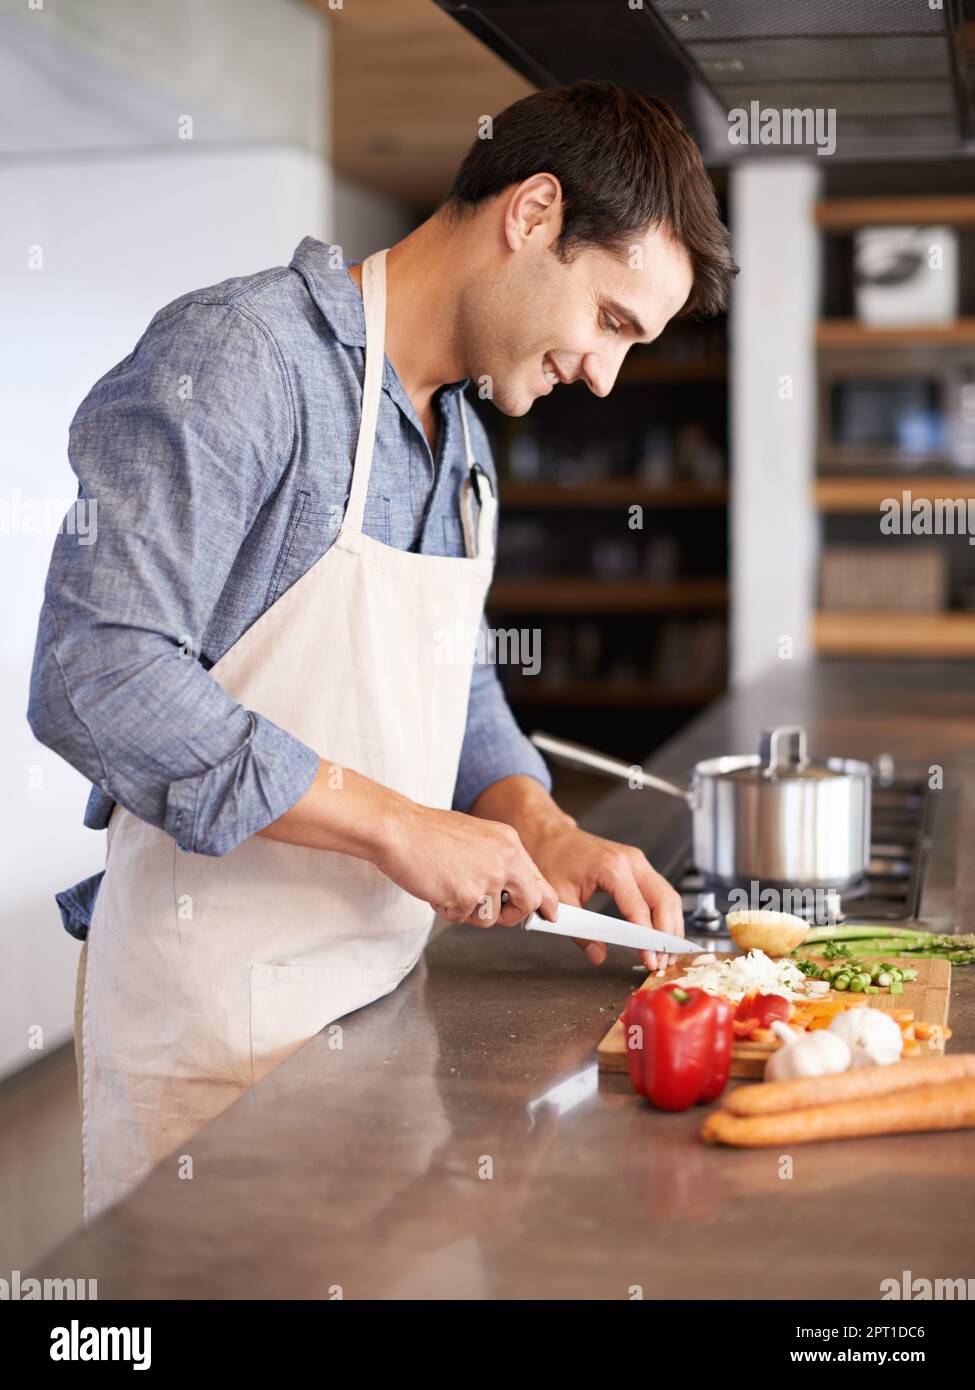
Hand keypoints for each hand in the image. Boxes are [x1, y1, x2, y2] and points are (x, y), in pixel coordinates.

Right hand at [373, 802, 558, 927]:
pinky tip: (437, 888)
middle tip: (493, 912)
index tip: (550, 914)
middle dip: (513, 915)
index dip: (545, 902)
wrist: (399, 830)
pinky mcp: (468, 895)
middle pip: (529, 902)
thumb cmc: (426, 832)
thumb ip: (497, 860)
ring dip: (469, 911)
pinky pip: (464, 918)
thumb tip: (508, 887)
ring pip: (491, 917)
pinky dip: (448, 910)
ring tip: (449, 886)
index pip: (538, 878)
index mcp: (508, 842)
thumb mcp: (475, 838)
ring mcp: (488, 878)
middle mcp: (505, 858)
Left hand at [514, 813, 684, 971]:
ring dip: (672, 927)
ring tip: (667, 954)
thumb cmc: (555, 859)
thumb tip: (597, 955)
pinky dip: (667, 915)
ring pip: (669, 896)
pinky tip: (664, 935)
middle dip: (668, 935)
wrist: (554, 836)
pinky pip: (662, 892)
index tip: (651, 960)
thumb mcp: (561, 897)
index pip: (640, 909)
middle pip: (665, 901)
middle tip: (664, 962)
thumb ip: (579, 930)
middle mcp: (632, 862)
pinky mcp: (640, 866)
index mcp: (612, 868)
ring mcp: (639, 862)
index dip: (648, 939)